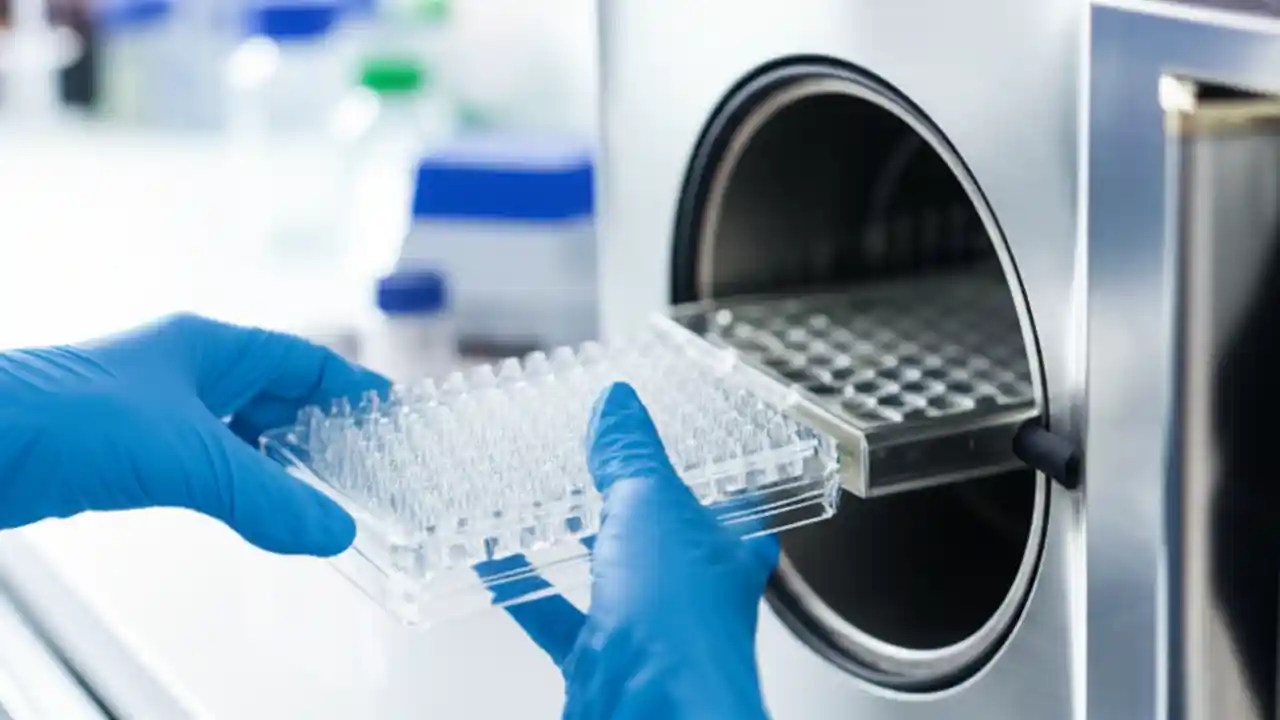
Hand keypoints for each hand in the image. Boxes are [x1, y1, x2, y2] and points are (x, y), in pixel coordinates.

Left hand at [0, 313, 388, 555]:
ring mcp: (160, 413)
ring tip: (327, 496)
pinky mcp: (133, 454)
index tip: (390, 414)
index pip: (301, 361)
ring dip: (282, 467)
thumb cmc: (64, 416)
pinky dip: (243, 490)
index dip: (349, 387)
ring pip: (243, 438)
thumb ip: (265, 498)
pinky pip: (210, 469)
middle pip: (276, 398)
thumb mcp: (187, 457)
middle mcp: (188, 373)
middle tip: (368, 467)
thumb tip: (332, 531)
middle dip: (322, 433)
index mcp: (207, 346)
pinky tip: (262, 512)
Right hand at [481, 383, 776, 719]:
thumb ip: (630, 454)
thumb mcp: (651, 507)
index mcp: (726, 547)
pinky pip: (556, 615)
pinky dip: (523, 587)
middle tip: (586, 456)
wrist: (656, 718)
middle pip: (655, 532)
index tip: (657, 434)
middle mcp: (693, 590)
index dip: (691, 462)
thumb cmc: (682, 623)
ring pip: (605, 572)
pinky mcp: (601, 659)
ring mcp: (646, 627)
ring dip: (570, 539)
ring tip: (536, 498)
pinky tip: (491, 561)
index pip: (719, 494)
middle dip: (620, 499)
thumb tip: (618, 404)